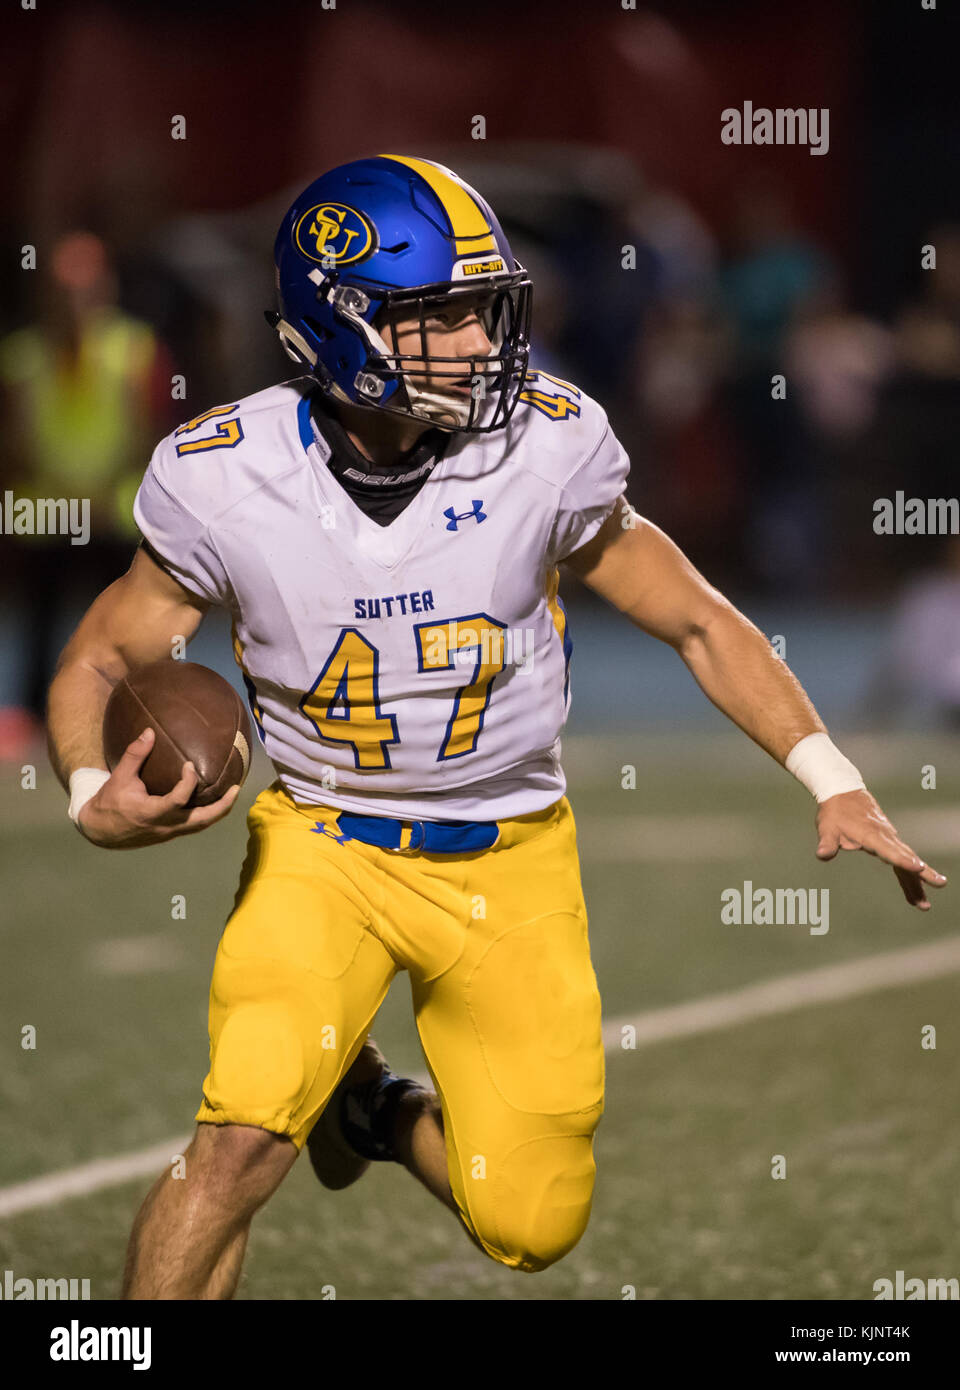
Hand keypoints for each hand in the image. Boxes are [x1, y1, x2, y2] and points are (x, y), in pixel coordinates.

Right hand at [77, 727, 240, 848]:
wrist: (99, 831)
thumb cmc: (109, 803)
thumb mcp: (119, 777)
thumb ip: (135, 755)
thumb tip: (149, 731)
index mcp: (151, 813)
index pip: (178, 800)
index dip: (188, 782)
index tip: (190, 764)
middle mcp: (164, 826)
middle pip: (202, 821)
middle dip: (222, 806)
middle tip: (236, 788)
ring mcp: (169, 833)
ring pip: (201, 826)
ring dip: (219, 811)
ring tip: (233, 794)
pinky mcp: (170, 834)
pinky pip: (194, 825)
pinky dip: (208, 814)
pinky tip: (215, 801)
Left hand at [815, 788, 946, 909]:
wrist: (843, 791)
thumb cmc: (835, 812)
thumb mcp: (826, 827)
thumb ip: (827, 842)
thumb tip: (822, 855)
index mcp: (871, 833)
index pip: (888, 849)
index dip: (902, 859)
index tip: (918, 868)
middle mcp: (885, 836)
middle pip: (906, 856)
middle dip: (922, 873)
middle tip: (940, 885)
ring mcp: (889, 838)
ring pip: (907, 861)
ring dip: (917, 882)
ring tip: (924, 905)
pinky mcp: (889, 841)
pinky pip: (902, 860)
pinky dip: (908, 876)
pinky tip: (915, 893)